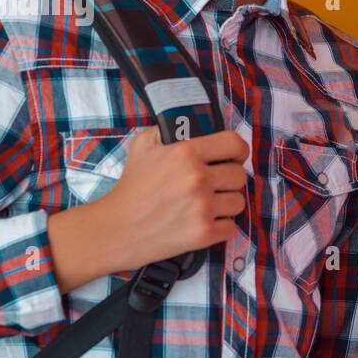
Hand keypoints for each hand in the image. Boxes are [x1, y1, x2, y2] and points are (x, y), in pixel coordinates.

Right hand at [101, 127, 249, 270]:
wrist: (117, 228)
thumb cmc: (132, 186)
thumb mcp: (144, 145)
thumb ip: (170, 130)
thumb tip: (194, 123)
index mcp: (186, 153)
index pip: (234, 144)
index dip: (238, 151)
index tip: (234, 157)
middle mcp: (197, 178)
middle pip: (240, 175)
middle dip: (228, 180)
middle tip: (212, 185)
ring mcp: (202, 207)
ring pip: (239, 202)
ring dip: (226, 204)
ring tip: (206, 204)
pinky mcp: (204, 233)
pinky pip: (232, 226)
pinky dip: (221, 226)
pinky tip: (203, 221)